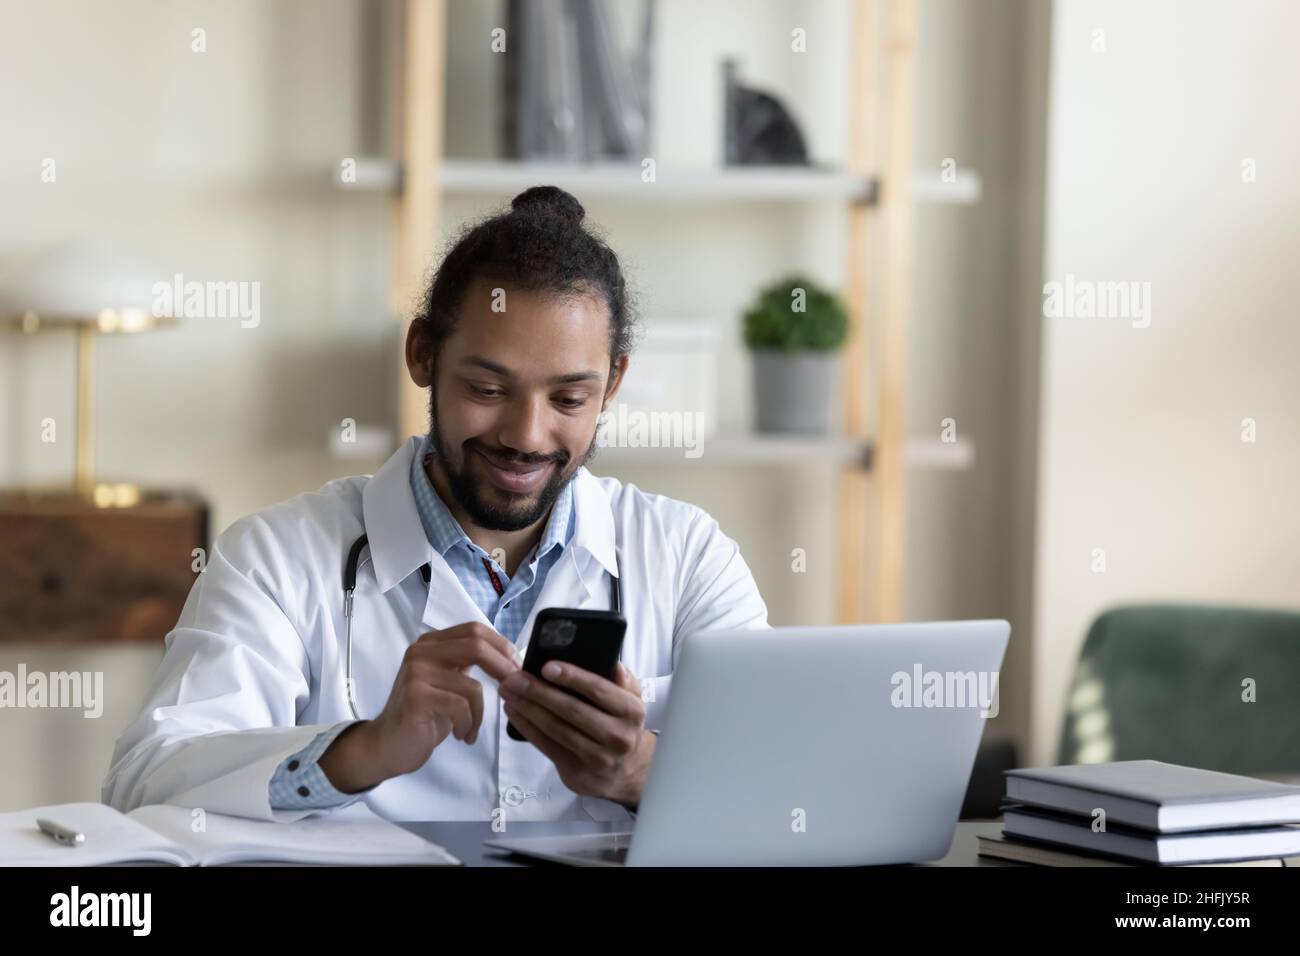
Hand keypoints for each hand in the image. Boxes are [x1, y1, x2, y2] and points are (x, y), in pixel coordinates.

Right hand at [320, 621, 519, 792]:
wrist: (388, 746)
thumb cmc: (425, 716)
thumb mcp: (449, 682)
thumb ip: (468, 663)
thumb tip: (509, 656)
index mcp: (431, 643)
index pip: (474, 630)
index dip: (501, 646)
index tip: (517, 667)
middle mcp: (420, 652)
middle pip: (476, 646)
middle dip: (503, 669)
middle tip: (514, 691)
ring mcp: (415, 673)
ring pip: (472, 686)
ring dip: (479, 714)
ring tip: (469, 729)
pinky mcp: (416, 697)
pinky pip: (461, 707)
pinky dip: (468, 724)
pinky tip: (461, 735)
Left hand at [500, 661, 654, 808]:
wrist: (626, 771)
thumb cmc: (621, 726)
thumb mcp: (631, 700)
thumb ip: (624, 681)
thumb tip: (613, 665)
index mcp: (632, 712)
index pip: (599, 690)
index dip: (572, 677)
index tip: (547, 667)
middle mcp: (618, 736)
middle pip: (572, 710)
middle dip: (539, 692)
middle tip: (515, 678)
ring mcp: (597, 757)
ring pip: (556, 729)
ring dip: (528, 709)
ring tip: (509, 692)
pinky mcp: (577, 772)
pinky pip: (547, 746)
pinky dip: (527, 728)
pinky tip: (515, 712)